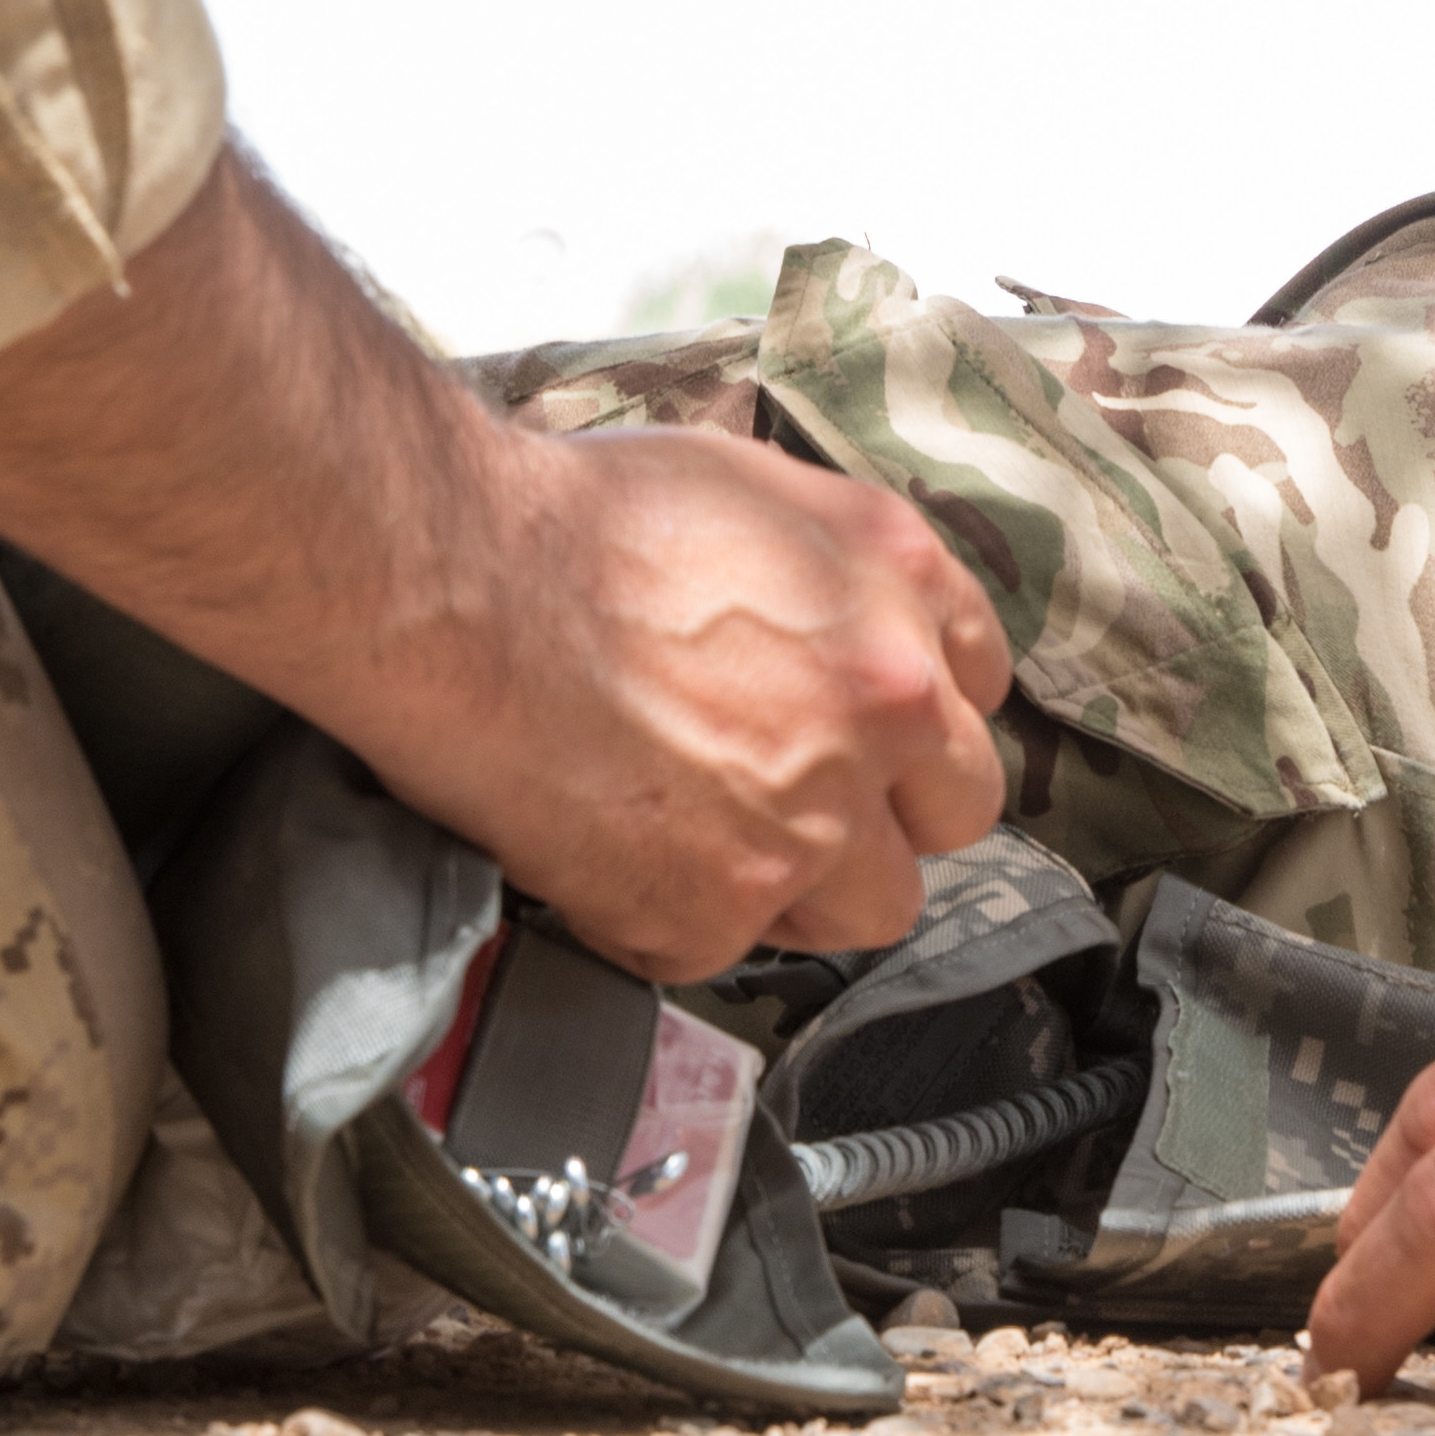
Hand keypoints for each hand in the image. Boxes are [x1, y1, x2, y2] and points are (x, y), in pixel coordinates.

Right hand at [383, 422, 1007, 974]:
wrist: (455, 580)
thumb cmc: (575, 516)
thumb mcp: (753, 486)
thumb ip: (841, 569)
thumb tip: (860, 624)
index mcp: (902, 584)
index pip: (979, 688)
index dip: (917, 717)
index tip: (869, 730)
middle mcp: (886, 705)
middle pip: (955, 812)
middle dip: (889, 812)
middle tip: (797, 794)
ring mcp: (810, 819)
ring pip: (870, 908)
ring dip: (803, 885)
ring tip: (704, 836)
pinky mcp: (716, 907)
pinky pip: (728, 949)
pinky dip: (671, 920)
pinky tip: (615, 855)